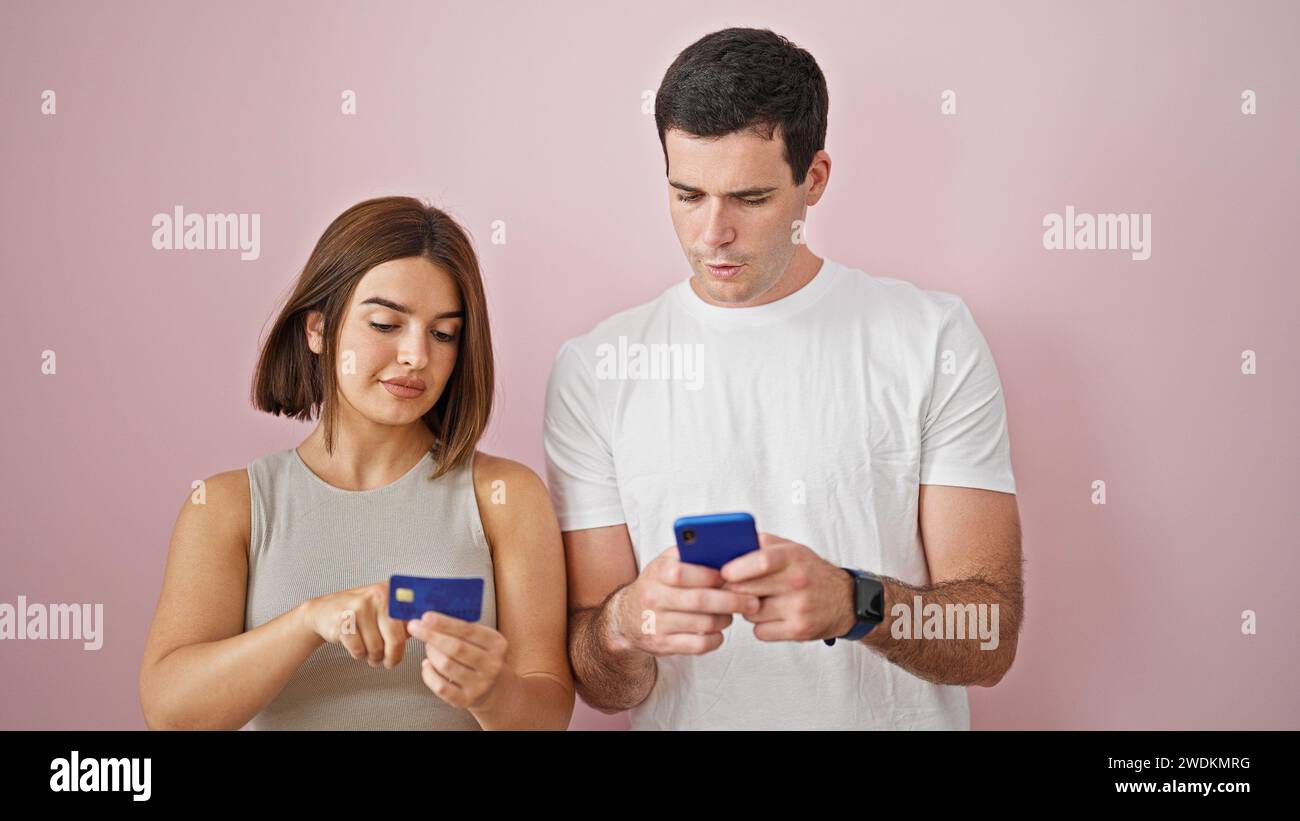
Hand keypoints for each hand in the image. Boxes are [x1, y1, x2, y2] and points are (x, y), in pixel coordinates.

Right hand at [301, 581, 409, 668]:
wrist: (323, 611)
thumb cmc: (359, 613)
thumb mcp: (383, 609)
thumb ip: (403, 619)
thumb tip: (426, 632)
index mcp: (392, 591)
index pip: (413, 622)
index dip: (411, 641)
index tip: (410, 648)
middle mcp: (378, 595)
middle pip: (396, 639)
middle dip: (393, 657)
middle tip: (389, 663)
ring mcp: (360, 607)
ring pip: (376, 648)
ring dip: (374, 657)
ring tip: (371, 653)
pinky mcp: (344, 620)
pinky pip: (359, 650)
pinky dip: (359, 655)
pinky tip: (356, 647)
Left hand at [406, 611, 508, 709]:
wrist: (494, 689)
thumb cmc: (482, 658)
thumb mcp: (483, 640)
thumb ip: (464, 629)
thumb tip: (432, 617)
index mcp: (497, 644)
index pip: (468, 630)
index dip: (444, 623)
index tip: (426, 617)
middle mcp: (492, 665)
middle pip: (456, 648)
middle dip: (431, 635)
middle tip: (415, 627)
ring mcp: (480, 685)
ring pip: (446, 665)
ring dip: (431, 653)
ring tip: (428, 647)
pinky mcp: (467, 700)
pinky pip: (441, 687)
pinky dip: (429, 673)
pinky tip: (427, 665)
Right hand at [610, 546, 760, 656]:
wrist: (627, 617)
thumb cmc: (657, 585)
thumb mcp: (666, 563)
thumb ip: (692, 555)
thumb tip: (729, 552)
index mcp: (658, 572)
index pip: (684, 573)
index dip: (712, 575)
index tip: (733, 576)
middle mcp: (654, 598)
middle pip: (700, 601)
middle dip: (732, 601)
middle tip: (753, 602)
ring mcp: (658, 623)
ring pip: (704, 624)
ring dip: (725, 620)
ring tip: (732, 614)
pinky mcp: (663, 645)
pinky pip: (699, 645)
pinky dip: (715, 639)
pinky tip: (718, 631)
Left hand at [720, 533, 855, 641]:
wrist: (845, 600)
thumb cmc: (811, 572)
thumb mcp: (792, 549)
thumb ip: (763, 544)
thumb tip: (730, 544)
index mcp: (794, 557)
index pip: (762, 561)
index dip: (737, 569)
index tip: (724, 573)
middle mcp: (799, 582)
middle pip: (750, 590)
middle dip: (733, 590)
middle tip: (730, 589)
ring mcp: (800, 608)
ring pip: (751, 613)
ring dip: (748, 609)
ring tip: (760, 601)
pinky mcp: (799, 630)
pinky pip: (760, 632)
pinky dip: (760, 626)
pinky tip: (771, 616)